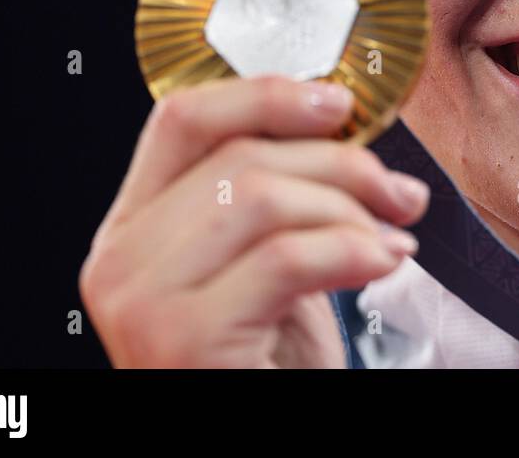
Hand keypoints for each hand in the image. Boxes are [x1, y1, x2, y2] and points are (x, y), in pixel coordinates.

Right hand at [79, 75, 428, 366]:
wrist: (252, 437)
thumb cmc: (264, 364)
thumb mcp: (262, 264)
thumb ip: (274, 198)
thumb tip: (343, 127)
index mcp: (133, 227)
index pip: (184, 119)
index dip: (267, 95)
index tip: (339, 102)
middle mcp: (120, 259)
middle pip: (237, 155)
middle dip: (340, 162)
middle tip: (398, 191)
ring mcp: (142, 301)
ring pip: (259, 197)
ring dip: (348, 210)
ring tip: (390, 238)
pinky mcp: (183, 339)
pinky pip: (283, 258)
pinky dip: (350, 250)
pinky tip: (380, 263)